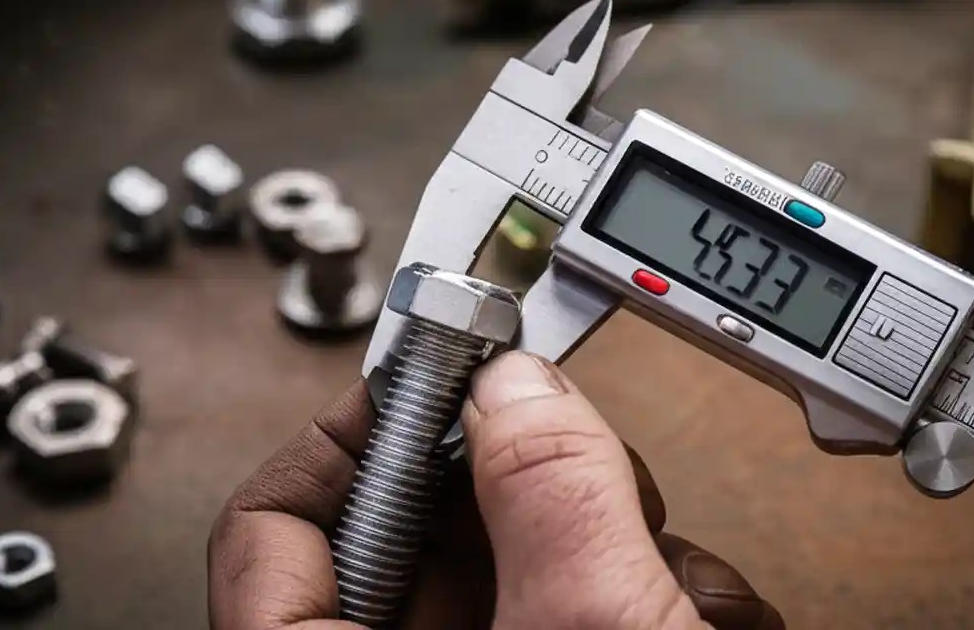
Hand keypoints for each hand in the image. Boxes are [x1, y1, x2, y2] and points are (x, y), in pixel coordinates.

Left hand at [208, 351, 783, 628]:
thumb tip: (518, 389)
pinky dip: (653, 596)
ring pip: (525, 561)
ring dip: (624, 546)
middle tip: (585, 465)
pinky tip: (701, 618)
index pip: (272, 522)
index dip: (351, 424)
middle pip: (424, 524)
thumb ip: (552, 497)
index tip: (432, 368)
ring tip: (677, 584)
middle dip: (532, 484)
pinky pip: (584, 607)